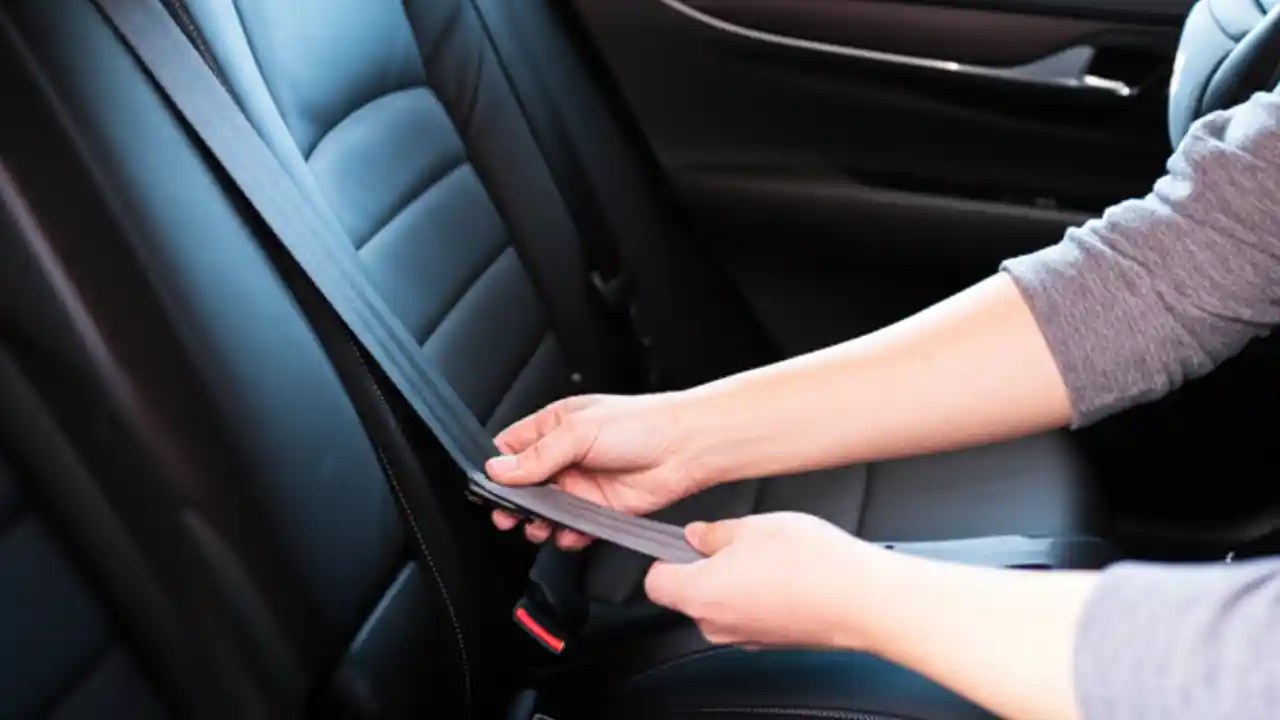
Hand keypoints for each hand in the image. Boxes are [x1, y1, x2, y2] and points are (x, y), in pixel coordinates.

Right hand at [484, 393, 710, 549]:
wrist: (686, 448)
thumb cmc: (642, 424)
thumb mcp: (579, 432)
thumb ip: (538, 455)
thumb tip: (498, 469)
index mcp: (555, 426)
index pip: (511, 448)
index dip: (497, 468)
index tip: (489, 488)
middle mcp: (565, 455)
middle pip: (523, 485)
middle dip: (513, 503)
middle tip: (509, 516)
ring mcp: (581, 483)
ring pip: (545, 510)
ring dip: (538, 523)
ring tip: (539, 527)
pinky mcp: (599, 508)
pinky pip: (572, 527)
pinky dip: (566, 536)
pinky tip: (568, 534)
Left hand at [645, 513, 881, 650]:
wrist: (862, 599)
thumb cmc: (810, 563)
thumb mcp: (752, 526)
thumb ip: (714, 533)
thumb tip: (697, 535)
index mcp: (699, 594)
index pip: (655, 582)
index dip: (666, 558)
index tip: (683, 543)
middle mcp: (716, 625)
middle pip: (688, 595)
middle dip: (703, 568)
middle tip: (735, 542)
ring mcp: (744, 638)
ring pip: (721, 606)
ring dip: (734, 582)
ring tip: (767, 556)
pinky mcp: (770, 643)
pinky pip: (749, 616)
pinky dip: (758, 597)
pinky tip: (785, 575)